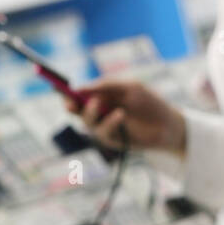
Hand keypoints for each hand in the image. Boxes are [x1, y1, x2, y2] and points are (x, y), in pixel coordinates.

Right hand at [65, 78, 186, 156]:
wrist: (168, 124)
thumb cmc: (150, 103)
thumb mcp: (130, 87)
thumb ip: (106, 86)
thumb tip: (80, 88)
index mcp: (101, 95)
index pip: (77, 92)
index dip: (64, 89)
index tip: (55, 84)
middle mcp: (99, 111)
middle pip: (75, 108)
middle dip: (69, 104)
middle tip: (69, 102)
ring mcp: (104, 126)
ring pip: (87, 121)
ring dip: (91, 112)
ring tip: (99, 103)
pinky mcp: (112, 139)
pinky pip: (103, 132)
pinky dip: (110, 122)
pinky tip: (120, 114)